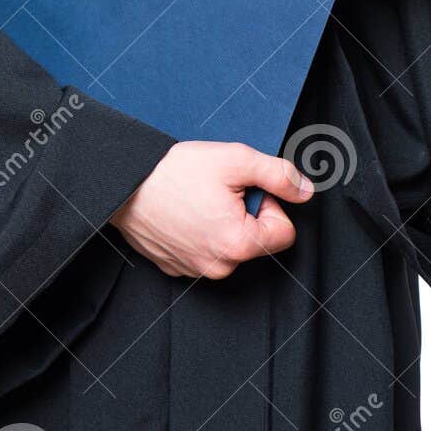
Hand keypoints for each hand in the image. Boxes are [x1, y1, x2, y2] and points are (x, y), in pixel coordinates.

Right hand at [110, 141, 313, 278]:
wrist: (124, 182)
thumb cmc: (175, 171)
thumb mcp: (236, 160)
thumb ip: (279, 175)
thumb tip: (305, 191)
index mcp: (239, 243)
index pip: (285, 232)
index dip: (269, 203)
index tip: (244, 190)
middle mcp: (219, 267)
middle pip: (256, 240)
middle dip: (245, 214)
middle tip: (218, 191)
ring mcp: (196, 271)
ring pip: (229, 247)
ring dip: (222, 223)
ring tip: (197, 200)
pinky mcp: (176, 268)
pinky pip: (204, 252)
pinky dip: (199, 233)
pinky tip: (184, 213)